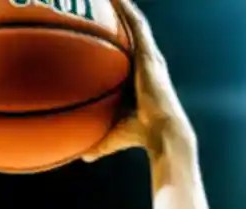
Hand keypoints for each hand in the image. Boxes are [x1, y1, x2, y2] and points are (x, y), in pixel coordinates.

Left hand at [82, 0, 195, 162]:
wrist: (161, 133)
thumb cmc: (139, 137)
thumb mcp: (112, 135)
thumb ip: (99, 142)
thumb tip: (83, 156)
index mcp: (140, 77)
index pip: (127, 52)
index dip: (119, 38)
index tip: (104, 27)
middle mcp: (147, 63)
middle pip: (132, 32)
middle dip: (120, 15)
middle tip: (103, 2)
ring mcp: (149, 57)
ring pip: (135, 23)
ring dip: (122, 6)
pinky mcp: (149, 55)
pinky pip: (136, 26)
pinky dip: (125, 10)